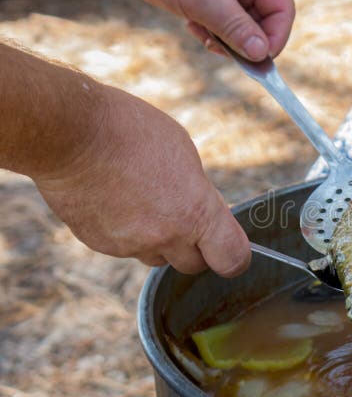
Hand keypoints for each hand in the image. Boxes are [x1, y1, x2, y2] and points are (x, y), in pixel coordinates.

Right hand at [33, 86, 251, 276]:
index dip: (234, 256)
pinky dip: (126, 233)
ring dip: (158, 240)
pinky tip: (116, 201)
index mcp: (197, 212)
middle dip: (194, 247)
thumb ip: (198, 192)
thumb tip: (202, 210)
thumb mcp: (184, 153)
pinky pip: (125, 248)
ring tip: (144, 200)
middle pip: (193, 265)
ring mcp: (131, 244)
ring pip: (157, 257)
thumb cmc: (132, 132)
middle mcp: (166, 236)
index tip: (229, 247)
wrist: (71, 132)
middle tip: (183, 217)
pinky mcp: (100, 245)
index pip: (232, 259)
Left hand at [127, 0, 293, 59]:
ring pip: (248, 28)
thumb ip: (237, 29)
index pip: (283, 11)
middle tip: (218, 48)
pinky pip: (232, 24)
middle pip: (267, 22)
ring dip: (227, 39)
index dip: (273, 40)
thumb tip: (261, 54)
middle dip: (243, 40)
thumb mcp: (205, 0)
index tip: (256, 62)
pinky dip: (216, 32)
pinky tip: (196, 25)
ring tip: (202, 32)